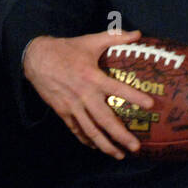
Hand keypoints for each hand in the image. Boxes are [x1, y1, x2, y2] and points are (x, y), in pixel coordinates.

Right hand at [22, 29, 154, 159]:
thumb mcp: (90, 41)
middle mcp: (84, 95)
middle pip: (104, 120)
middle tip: (135, 146)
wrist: (37, 58)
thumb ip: (115, 37)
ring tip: (119, 154)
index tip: (150, 105)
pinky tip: (97, 147)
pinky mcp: (63, 112)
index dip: (134, 97)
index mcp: (93, 77)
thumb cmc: (67, 49)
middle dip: (120, 135)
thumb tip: (137, 34)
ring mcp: (72, 106)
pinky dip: (87, 140)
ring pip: (90, 131)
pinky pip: (76, 130)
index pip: (117, 88)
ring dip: (105, 145)